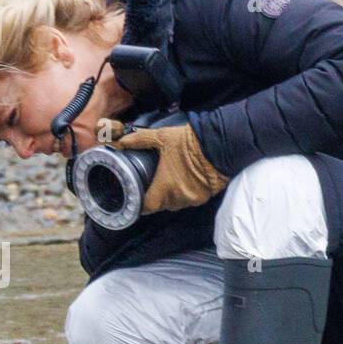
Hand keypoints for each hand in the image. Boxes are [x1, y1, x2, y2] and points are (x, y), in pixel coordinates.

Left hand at [96, 118, 227, 212]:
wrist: (221, 143)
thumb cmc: (189, 142)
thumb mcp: (162, 137)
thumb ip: (140, 140)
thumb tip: (121, 141)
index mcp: (164, 187)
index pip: (147, 207)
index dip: (140, 205)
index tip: (137, 198)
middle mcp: (178, 197)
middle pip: (162, 205)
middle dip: (157, 197)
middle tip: (154, 184)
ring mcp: (193, 199)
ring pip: (177, 203)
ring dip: (172, 196)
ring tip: (170, 181)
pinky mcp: (206, 196)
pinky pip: (191, 200)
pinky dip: (186, 193)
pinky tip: (186, 181)